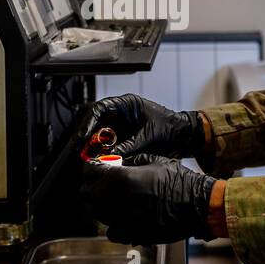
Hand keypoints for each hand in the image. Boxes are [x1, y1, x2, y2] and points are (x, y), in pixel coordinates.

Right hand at [79, 94, 203, 159]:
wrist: (183, 136)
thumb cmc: (170, 128)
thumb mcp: (149, 136)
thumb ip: (130, 145)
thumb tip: (112, 156)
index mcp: (127, 104)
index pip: (100, 108)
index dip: (88, 121)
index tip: (83, 135)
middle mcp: (121, 113)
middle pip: (96, 122)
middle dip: (87, 135)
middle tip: (81, 149)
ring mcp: (121, 125)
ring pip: (100, 134)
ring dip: (94, 145)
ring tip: (89, 156)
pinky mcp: (123, 137)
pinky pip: (108, 144)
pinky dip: (103, 151)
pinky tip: (101, 159)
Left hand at [79, 154, 217, 244]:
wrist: (196, 205)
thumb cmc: (179, 181)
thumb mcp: (153, 160)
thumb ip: (129, 161)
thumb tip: (117, 162)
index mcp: (119, 178)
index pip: (89, 171)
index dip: (91, 168)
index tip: (96, 168)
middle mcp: (114, 200)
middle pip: (87, 194)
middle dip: (92, 186)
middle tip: (103, 182)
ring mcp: (121, 219)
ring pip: (97, 213)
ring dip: (101, 204)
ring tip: (115, 199)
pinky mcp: (131, 234)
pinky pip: (111, 232)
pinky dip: (114, 225)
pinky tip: (124, 218)